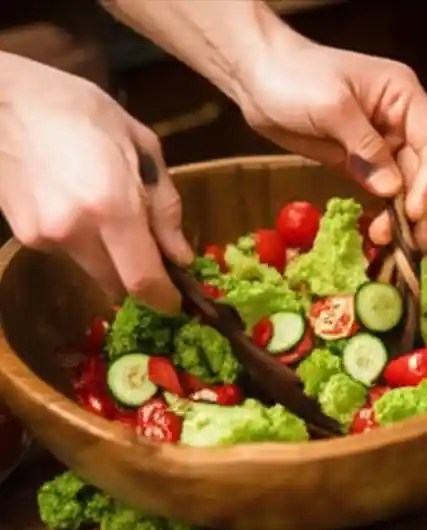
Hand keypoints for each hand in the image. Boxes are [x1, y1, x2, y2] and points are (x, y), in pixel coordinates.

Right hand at [0, 55, 189, 312]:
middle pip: (119, 284)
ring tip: (111, 212)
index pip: (143, 280)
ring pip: (93, 270)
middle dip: (141, 276)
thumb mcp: (141, 144)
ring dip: (112, 258)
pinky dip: (84, 242)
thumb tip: (180, 255)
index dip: (165, 299)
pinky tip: (79, 203)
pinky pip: (68, 253)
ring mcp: (44, 236)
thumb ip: (165, 206)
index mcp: (111, 206)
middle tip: (154, 250)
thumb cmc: (77, 108)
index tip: (179, 301)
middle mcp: (74, 231)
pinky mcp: (23, 235)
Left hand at [232, 37, 426, 250]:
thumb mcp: (332, 106)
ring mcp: (382, 143)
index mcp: (403, 96)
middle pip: (424, 168)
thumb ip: (364, 146)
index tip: (414, 210)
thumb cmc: (292, 77)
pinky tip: (380, 233)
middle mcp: (401, 120)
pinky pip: (382, 190)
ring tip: (396, 244)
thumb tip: (392, 189)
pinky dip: (384, 212)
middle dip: (418, 203)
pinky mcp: (361, 161)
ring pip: (406, 184)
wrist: (255, 76)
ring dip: (403, 215)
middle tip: (413, 242)